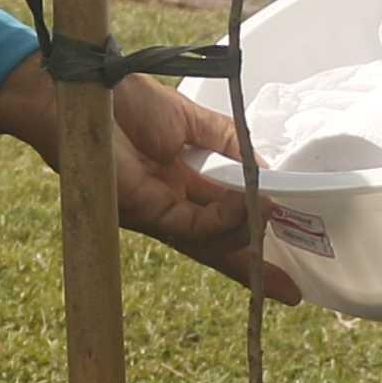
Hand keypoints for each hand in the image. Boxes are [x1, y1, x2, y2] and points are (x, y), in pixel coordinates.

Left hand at [0, 60, 304, 302]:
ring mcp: (158, 212)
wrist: (89, 90)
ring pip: (209, 240)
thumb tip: (266, 171)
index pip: (224, 218)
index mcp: (183, 184)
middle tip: (292, 292)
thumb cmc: (130, 100)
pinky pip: (191, 227)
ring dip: (244, 232)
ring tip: (273, 214)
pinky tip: (247, 208)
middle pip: (218, 245)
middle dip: (253, 268)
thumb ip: (229, 143)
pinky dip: (222, 220)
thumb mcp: (193, 121)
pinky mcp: (144, 211)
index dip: (252, 237)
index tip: (287, 259)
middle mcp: (172, 205)